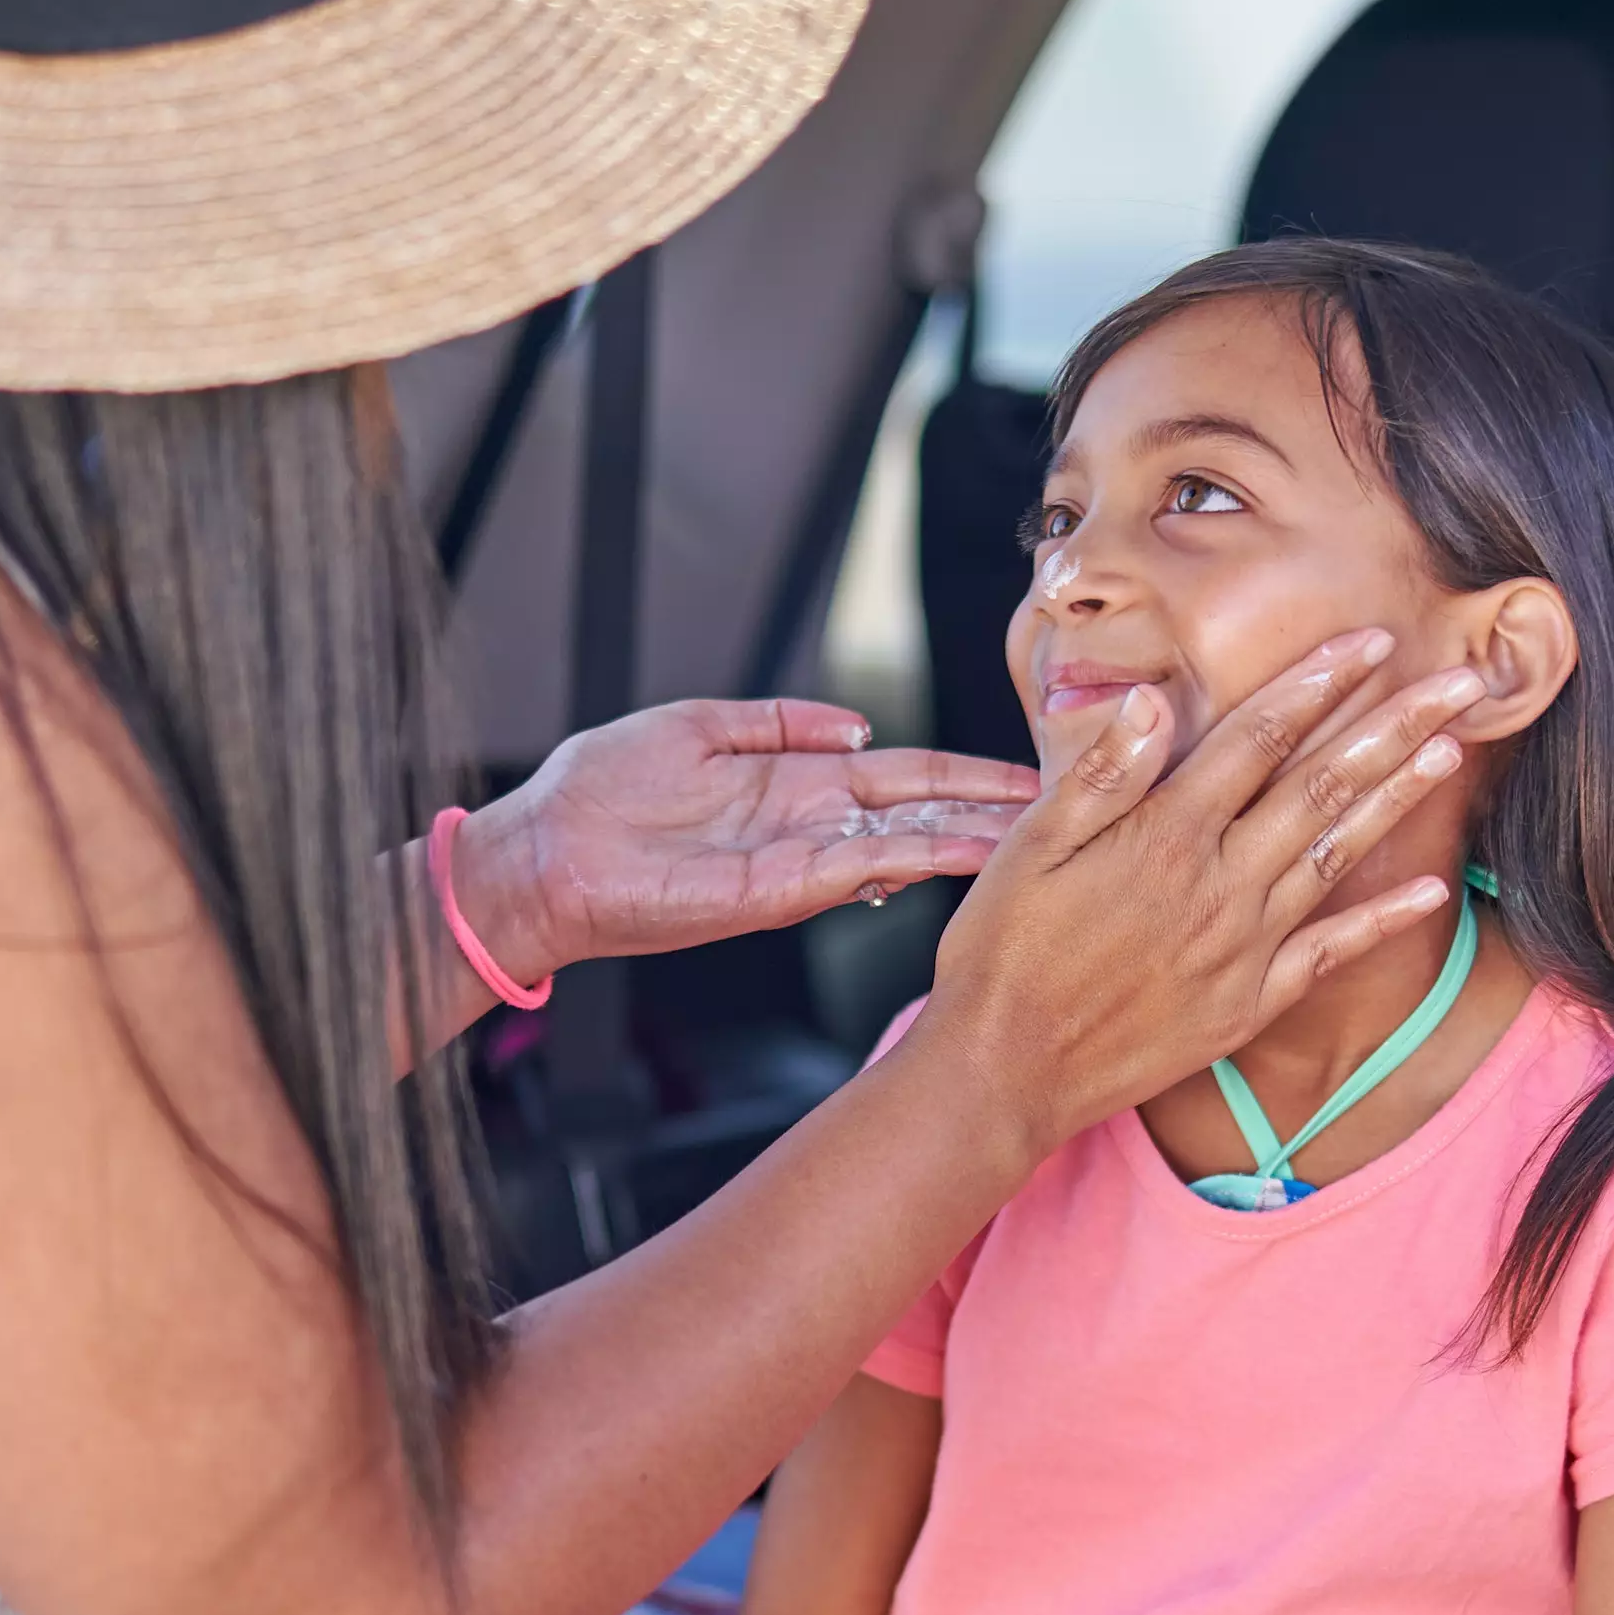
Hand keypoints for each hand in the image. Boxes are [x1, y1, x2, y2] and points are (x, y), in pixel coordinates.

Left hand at [453, 700, 1028, 979]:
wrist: (543, 852)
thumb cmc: (602, 790)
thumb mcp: (700, 726)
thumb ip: (782, 722)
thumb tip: (858, 722)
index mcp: (798, 781)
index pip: (904, 775)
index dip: (965, 773)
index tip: (1030, 773)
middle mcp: (808, 826)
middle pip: (922, 814)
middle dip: (992, 811)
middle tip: (1070, 809)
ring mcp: (795, 862)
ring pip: (902, 848)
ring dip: (968, 843)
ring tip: (1038, 837)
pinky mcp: (767, 892)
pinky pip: (849, 870)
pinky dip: (902, 859)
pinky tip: (953, 849)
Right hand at [899, 631, 1480, 1158]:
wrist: (1006, 1072)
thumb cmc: (1003, 952)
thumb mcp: (1028, 848)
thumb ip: (1100, 775)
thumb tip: (1153, 700)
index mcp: (1165, 835)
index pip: (1258, 737)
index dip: (1319, 682)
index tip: (1375, 640)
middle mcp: (1219, 884)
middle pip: (1323, 786)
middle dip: (1396, 726)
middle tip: (1462, 681)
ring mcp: (1243, 946)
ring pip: (1339, 855)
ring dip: (1402, 799)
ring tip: (1454, 749)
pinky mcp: (1248, 1002)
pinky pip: (1332, 953)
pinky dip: (1385, 920)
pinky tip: (1434, 890)